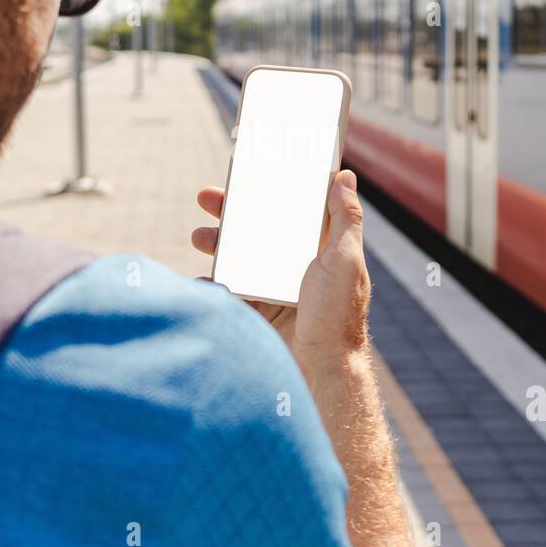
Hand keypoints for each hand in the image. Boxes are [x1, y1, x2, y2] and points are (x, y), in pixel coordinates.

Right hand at [191, 169, 371, 382]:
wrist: (320, 371)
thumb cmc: (338, 315)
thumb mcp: (345, 260)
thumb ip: (345, 219)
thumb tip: (345, 176)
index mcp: (318, 251)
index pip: (290, 212)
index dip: (269, 192)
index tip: (247, 175)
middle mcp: (294, 268)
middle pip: (257, 232)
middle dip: (230, 214)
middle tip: (206, 198)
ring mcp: (272, 290)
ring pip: (237, 259)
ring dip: (216, 246)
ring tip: (199, 238)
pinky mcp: (255, 313)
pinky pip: (227, 294)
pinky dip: (211, 286)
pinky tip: (202, 282)